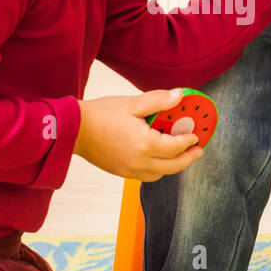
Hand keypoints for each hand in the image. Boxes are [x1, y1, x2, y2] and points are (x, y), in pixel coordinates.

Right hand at [73, 88, 202, 180]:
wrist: (73, 129)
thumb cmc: (100, 114)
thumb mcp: (132, 103)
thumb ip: (159, 101)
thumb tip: (180, 95)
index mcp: (145, 144)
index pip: (176, 147)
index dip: (188, 141)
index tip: (195, 135)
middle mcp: (140, 162)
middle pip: (172, 166)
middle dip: (188, 158)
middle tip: (197, 150)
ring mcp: (129, 170)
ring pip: (159, 174)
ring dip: (173, 166)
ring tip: (179, 155)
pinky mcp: (120, 172)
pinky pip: (145, 176)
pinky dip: (157, 169)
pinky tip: (157, 158)